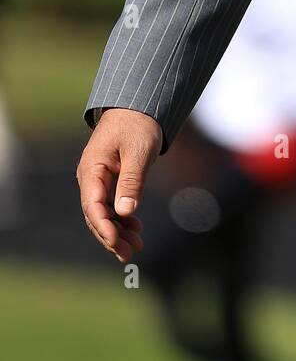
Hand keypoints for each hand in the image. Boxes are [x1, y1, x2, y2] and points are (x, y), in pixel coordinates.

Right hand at [76, 109, 161, 263]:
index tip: (115, 241)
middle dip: (111, 236)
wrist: (139, 106)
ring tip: (136, 246)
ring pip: (104, 213)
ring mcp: (99, 180)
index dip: (102, 226)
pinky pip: (112, 205)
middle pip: (96, 214)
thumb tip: (125, 212)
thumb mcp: (137, 152)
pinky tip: (135, 228)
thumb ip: (131, 181)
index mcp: (92, 168)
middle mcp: (91, 177)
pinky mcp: (110, 180)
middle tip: (130, 254)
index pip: (92, 205)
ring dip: (118, 231)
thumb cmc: (138, 125)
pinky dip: (122, 218)